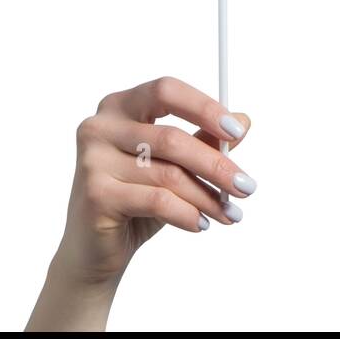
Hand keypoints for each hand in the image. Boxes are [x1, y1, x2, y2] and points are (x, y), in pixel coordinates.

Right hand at [27, 77, 253, 329]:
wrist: (95, 247)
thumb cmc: (136, 198)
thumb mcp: (173, 165)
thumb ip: (202, 140)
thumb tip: (244, 119)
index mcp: (120, 106)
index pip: (166, 90)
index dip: (204, 108)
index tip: (237, 131)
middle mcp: (100, 127)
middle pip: (171, 137)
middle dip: (216, 165)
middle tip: (247, 187)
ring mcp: (93, 160)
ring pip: (168, 175)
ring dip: (207, 197)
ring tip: (229, 213)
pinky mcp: (96, 195)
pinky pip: (157, 201)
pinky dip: (187, 214)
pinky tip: (201, 224)